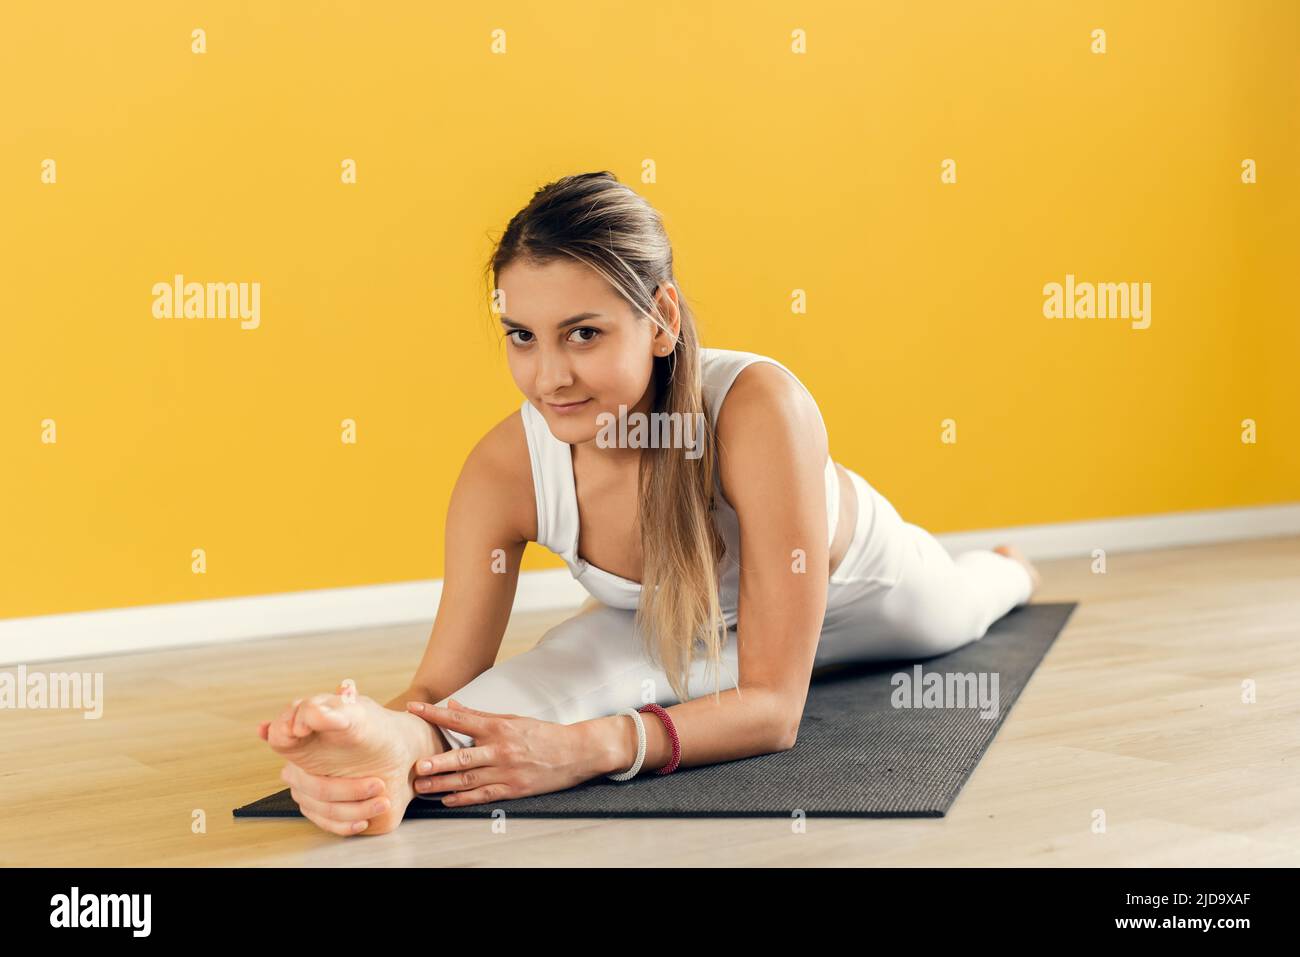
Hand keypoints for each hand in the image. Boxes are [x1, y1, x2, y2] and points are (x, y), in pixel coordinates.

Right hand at [254, 689, 394, 836]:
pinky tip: (364, 820)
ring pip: (321, 806)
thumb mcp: (363, 714)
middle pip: (308, 784)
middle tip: (377, 784)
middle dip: (346, 789)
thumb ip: (345, 704)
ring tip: (384, 801)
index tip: (305, 737)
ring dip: (355, 808)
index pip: (280, 736)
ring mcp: (306, 788)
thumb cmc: (377, 730)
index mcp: (302, 734)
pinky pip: (326, 823)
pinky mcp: (319, 808)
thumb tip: (342, 688)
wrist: (397, 753)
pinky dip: (346, 824)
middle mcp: (298, 763)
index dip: (286, 736)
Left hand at [405, 699, 597, 805]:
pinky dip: (464, 798)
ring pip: (469, 779)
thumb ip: (479, 715)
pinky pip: (484, 795)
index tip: (414, 709)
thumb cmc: (542, 733)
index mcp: (499, 728)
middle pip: (463, 757)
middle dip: (438, 762)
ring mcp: (507, 771)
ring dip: (444, 783)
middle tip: (418, 766)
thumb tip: (452, 705)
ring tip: (423, 786)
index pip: (460, 720)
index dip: (435, 715)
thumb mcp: (512, 719)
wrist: (575, 752)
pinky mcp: (514, 788)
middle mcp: (500, 750)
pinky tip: (448, 799)